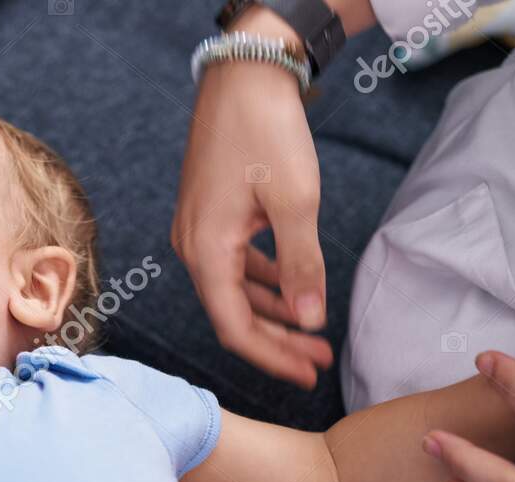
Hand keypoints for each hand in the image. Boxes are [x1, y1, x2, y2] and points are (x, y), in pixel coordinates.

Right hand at [171, 12, 331, 387]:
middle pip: (234, 315)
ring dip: (275, 313)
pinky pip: (236, 266)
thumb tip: (309, 321)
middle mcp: (193, 247)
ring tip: (314, 331)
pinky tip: (293, 291)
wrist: (244, 75)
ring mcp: (199, 232)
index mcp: (206, 250)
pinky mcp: (211, 217)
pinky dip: (264, 284)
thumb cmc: (266, 132)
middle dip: (278, 340)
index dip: (273, 357)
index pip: (236, 328)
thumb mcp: (296, 202)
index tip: (310, 374)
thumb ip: (302, 266)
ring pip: (236, 292)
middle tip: (320, 359)